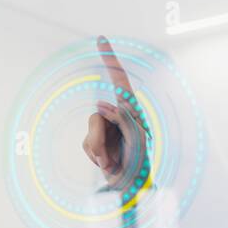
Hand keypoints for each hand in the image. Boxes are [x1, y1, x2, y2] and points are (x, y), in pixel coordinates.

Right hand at [82, 35, 147, 189]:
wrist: (130, 188)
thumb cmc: (140, 162)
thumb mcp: (137, 138)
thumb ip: (121, 118)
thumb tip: (101, 106)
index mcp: (131, 111)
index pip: (119, 80)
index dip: (110, 60)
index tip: (100, 39)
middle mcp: (117, 116)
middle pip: (99, 114)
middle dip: (100, 139)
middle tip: (112, 160)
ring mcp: (104, 129)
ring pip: (90, 128)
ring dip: (99, 149)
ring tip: (112, 163)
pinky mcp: (94, 142)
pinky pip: (87, 143)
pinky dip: (96, 156)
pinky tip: (107, 165)